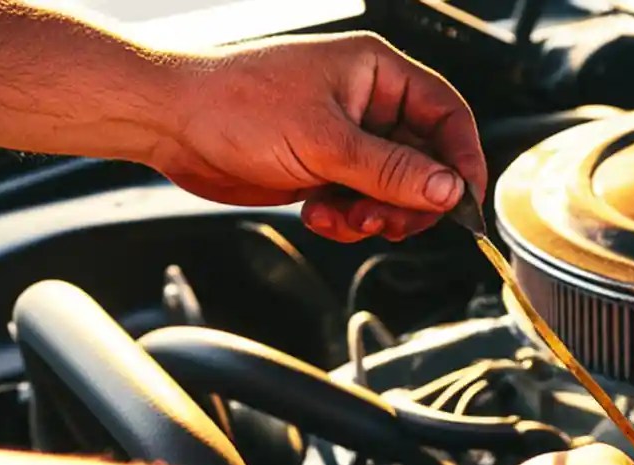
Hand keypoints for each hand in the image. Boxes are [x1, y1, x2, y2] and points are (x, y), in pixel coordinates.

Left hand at [149, 32, 486, 241]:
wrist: (170, 123)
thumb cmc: (234, 103)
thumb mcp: (325, 141)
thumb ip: (393, 171)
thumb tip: (449, 190)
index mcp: (378, 73)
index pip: (447, 115)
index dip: (462, 161)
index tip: (463, 203)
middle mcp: (368, 103)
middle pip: (425, 162)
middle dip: (409, 200)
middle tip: (388, 222)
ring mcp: (346, 137)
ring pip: (393, 191)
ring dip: (374, 215)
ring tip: (341, 217)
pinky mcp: (325, 167)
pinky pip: (361, 203)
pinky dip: (347, 219)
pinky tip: (318, 214)